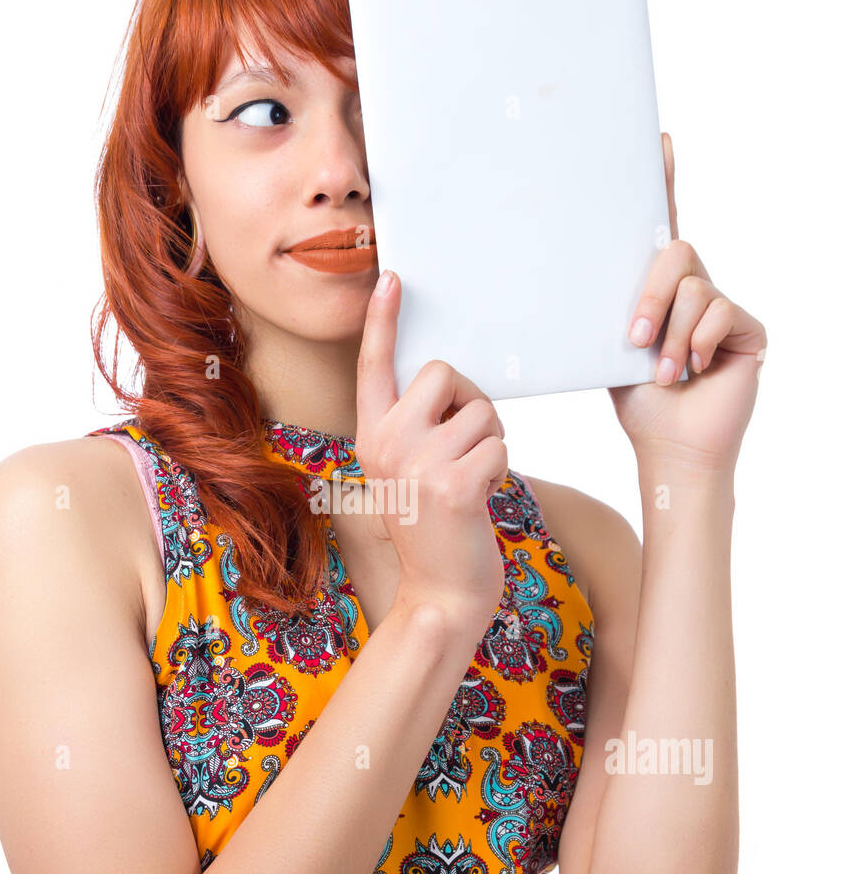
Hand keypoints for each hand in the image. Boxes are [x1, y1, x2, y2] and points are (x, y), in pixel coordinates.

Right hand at [355, 269, 507, 629]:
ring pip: (482, 411)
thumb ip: (418, 428)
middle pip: (444, 373)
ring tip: (471, 481)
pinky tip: (480, 500)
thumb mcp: (412, 472)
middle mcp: (385, 444)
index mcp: (372, 436)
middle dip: (469, 403)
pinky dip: (501, 470)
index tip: (394, 278)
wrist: (440, 594)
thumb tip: (450, 381)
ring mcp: (416, 464)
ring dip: (491, 444)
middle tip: (464, 448)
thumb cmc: (437, 528)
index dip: (383, 321)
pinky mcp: (452, 484)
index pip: (374, 366)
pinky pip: (499, 446)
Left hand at [608, 132, 766, 473]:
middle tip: (633, 339)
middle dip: (649, 295)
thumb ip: (610, 309)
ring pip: (694, 287)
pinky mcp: (747, 327)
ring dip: (669, 334)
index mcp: (658, 289)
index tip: (658, 141)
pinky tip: (693, 371)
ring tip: (662, 372)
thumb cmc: (638, 401)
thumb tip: (574, 277)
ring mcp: (722, 306)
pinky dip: (695, 344)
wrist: (669, 446)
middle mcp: (693, 289)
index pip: (662, 226)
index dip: (663, 182)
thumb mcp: (610, 348)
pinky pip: (718, 311)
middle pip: (675, 253)